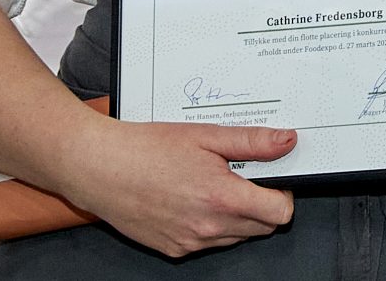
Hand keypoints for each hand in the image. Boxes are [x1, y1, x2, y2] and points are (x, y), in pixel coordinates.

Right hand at [61, 118, 297, 258]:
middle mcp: (208, 227)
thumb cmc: (146, 148)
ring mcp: (189, 243)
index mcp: (222, 198)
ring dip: (236, 215)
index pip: (281, 213)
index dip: (284, 193)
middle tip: (241, 174)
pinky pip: (207, 241)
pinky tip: (190, 198)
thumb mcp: (205, 136)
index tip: (273, 176)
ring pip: (235, 236)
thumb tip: (288, 141)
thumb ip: (252, 142)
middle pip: (262, 227)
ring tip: (211, 183)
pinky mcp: (173, 249)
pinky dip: (210, 224)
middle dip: (262, 203)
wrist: (97, 168)